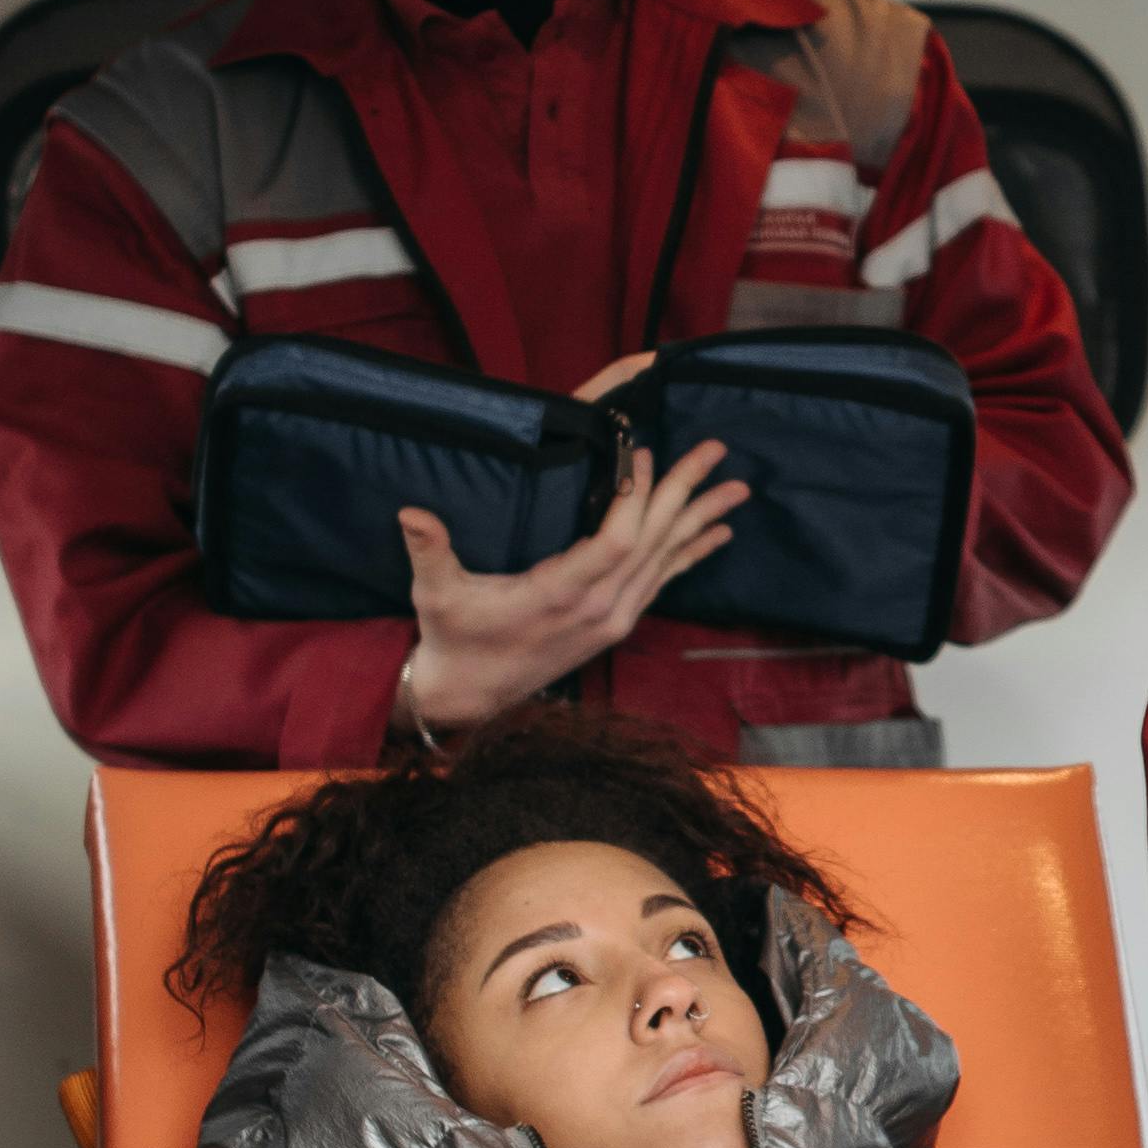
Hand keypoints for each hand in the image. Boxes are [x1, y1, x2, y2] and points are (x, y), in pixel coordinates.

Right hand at [396, 430, 746, 736]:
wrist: (470, 695)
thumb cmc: (453, 638)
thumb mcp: (435, 594)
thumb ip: (430, 552)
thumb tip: (410, 514)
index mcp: (560, 595)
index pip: (617, 541)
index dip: (635, 497)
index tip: (641, 452)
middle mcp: (600, 608)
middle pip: (655, 542)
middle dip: (686, 492)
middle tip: (716, 451)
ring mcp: (614, 617)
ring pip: (668, 560)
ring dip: (701, 520)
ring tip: (737, 489)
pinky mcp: (617, 623)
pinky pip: (664, 581)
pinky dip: (691, 554)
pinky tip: (718, 534)